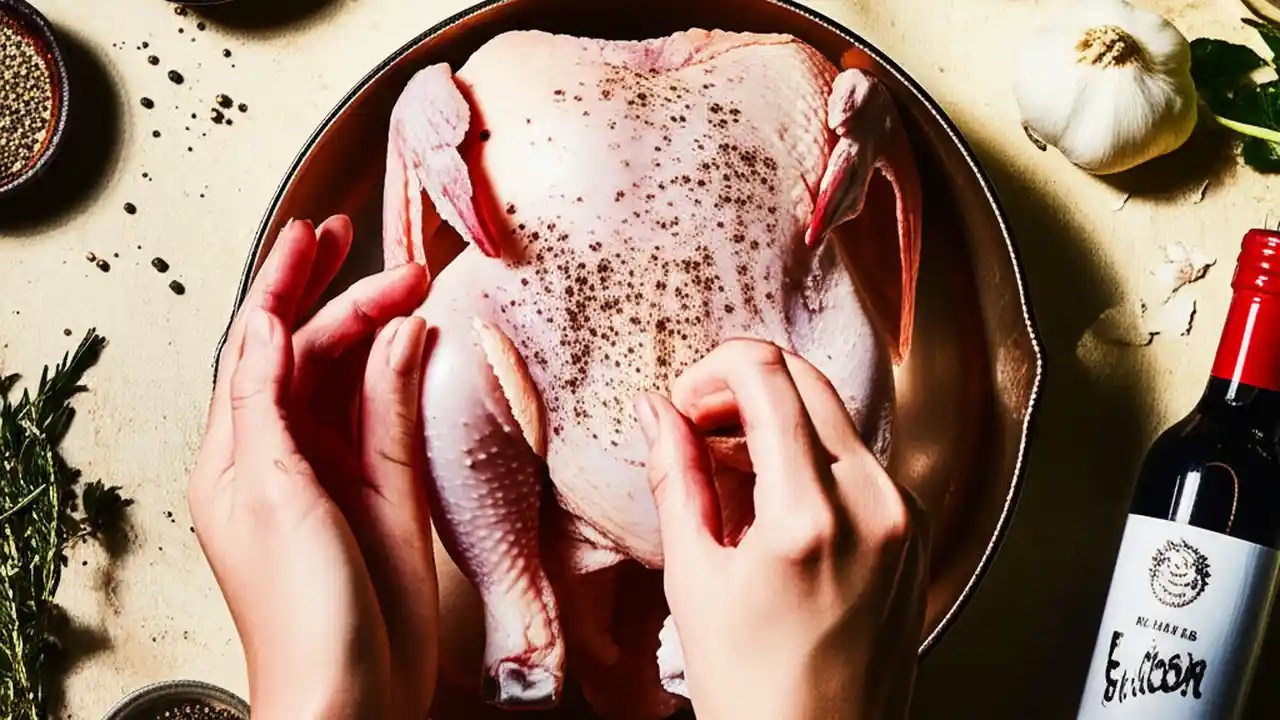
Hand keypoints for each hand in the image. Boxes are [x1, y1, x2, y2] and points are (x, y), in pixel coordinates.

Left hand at [189, 217, 437, 718]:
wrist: (352, 688)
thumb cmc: (295, 609)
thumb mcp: (267, 489)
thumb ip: (272, 400)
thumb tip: (272, 323)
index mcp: (236, 452)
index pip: (254, 346)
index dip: (280, 284)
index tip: (310, 234)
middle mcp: (285, 452)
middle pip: (308, 352)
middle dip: (339, 296)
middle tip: (373, 248)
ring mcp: (339, 469)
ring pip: (356, 377)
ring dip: (380, 329)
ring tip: (414, 286)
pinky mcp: (388, 489)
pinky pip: (393, 415)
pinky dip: (404, 374)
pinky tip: (420, 341)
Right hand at [633, 339, 928, 719]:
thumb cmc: (753, 690)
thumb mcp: (694, 580)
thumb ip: (676, 479)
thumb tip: (659, 412)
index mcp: (811, 514)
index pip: (769, 377)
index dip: (715, 370)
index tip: (686, 403)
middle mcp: (874, 503)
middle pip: (808, 381)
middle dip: (742, 386)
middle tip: (697, 425)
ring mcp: (905, 516)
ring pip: (835, 418)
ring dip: (776, 420)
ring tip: (728, 471)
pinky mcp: (916, 531)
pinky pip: (860, 459)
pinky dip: (811, 456)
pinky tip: (773, 498)